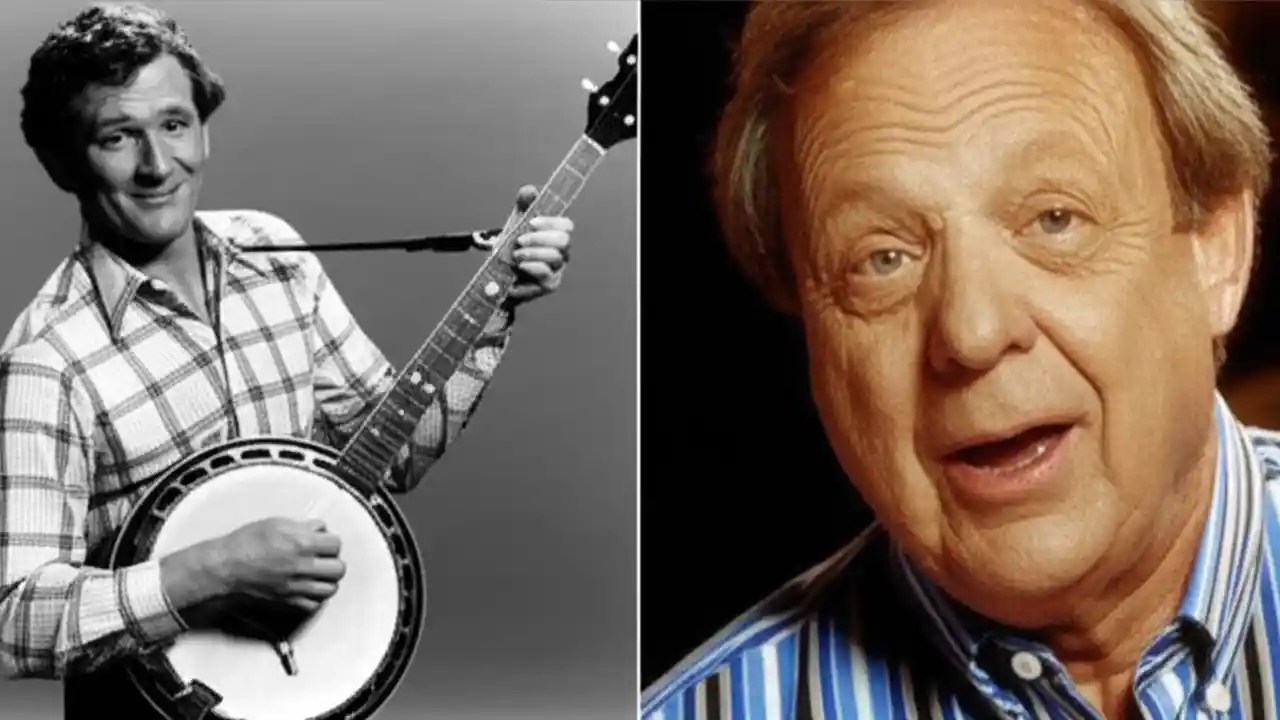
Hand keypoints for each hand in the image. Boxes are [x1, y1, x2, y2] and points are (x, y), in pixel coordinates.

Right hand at [205, 517, 344, 613]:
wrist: (224, 568)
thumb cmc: (244, 544)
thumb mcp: (276, 523)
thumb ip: (303, 526)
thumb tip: (319, 528)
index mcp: (301, 543)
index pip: (336, 544)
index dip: (330, 541)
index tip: (324, 542)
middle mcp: (302, 567)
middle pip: (339, 568)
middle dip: (333, 561)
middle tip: (323, 558)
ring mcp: (296, 587)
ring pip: (331, 588)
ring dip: (327, 580)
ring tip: (318, 573)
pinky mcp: (288, 602)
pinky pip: (314, 605)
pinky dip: (314, 597)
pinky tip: (308, 588)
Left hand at [501, 184, 573, 305]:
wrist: (498, 276)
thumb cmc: (511, 248)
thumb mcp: (515, 224)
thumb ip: (523, 206)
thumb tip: (530, 191)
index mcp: (556, 236)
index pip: (566, 226)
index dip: (551, 222)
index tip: (531, 223)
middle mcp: (561, 253)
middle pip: (564, 241)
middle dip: (540, 238)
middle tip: (519, 241)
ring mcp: (557, 270)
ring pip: (554, 257)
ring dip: (531, 253)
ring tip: (515, 256)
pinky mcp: (549, 285)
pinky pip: (545, 275)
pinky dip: (529, 268)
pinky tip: (517, 268)